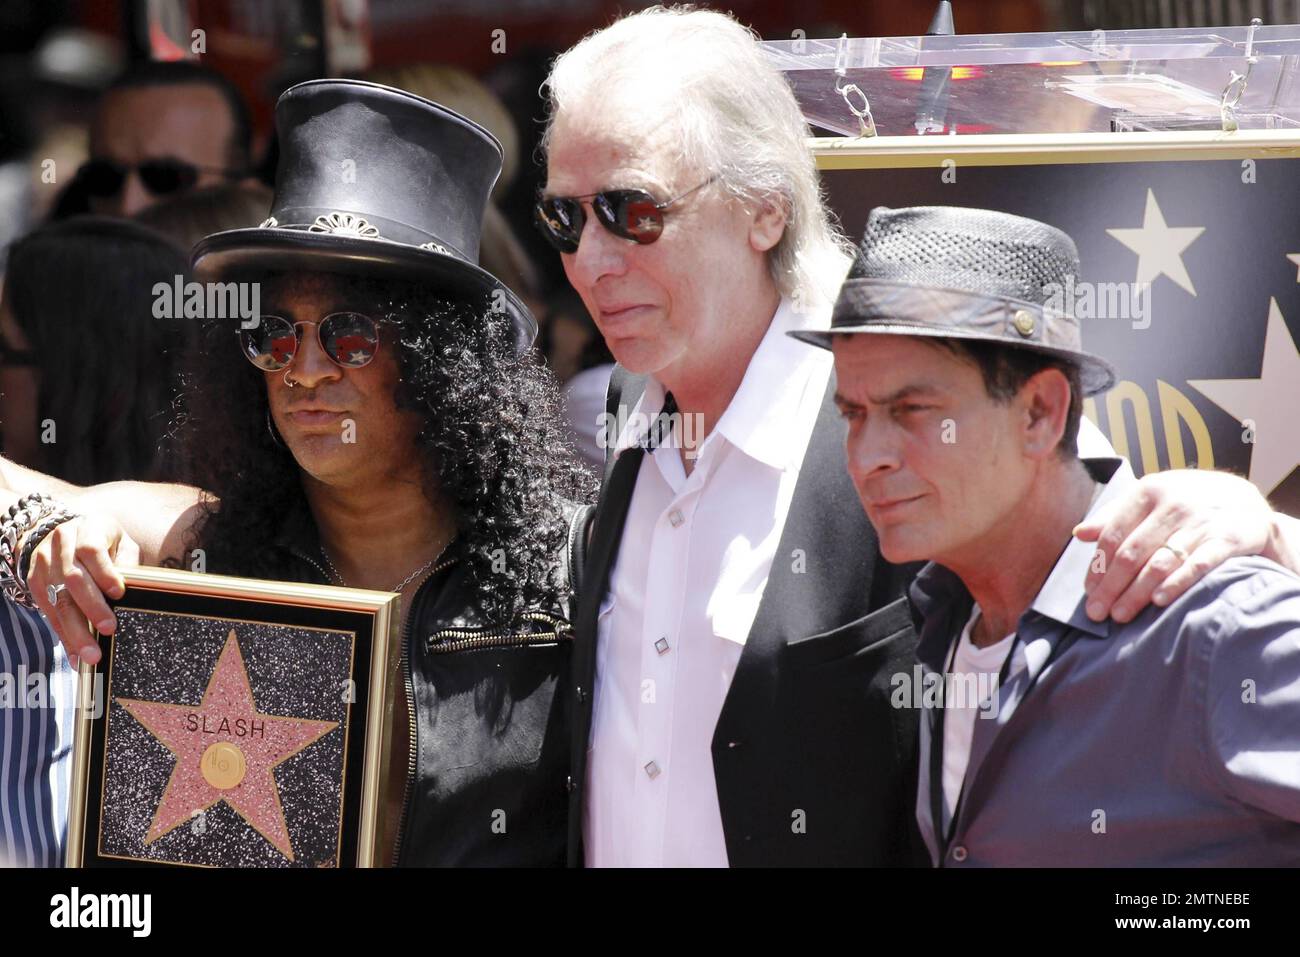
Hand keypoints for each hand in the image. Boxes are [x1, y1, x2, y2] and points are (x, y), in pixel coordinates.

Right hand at [26, 514, 140, 666]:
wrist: (63, 531)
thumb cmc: (103, 540)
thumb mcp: (121, 543)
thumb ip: (127, 562)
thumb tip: (133, 591)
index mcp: (87, 529)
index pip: (92, 550)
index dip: (104, 573)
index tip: (119, 594)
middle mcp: (61, 544)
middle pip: (72, 579)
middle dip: (91, 608)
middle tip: (108, 630)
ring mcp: (44, 563)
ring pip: (57, 599)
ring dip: (74, 630)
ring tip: (90, 654)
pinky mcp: (35, 581)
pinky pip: (48, 612)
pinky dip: (63, 635)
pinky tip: (75, 653)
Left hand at [1073, 469, 1274, 622]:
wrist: (1243, 502)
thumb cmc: (1183, 505)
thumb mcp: (1150, 500)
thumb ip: (1114, 516)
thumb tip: (1079, 533)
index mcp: (1148, 492)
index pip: (1113, 536)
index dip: (1098, 566)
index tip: (1088, 592)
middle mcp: (1173, 504)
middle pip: (1131, 553)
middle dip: (1111, 587)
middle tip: (1096, 613)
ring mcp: (1201, 521)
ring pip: (1159, 563)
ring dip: (1136, 593)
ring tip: (1120, 615)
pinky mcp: (1227, 538)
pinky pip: (1197, 565)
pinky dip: (1176, 584)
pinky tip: (1158, 602)